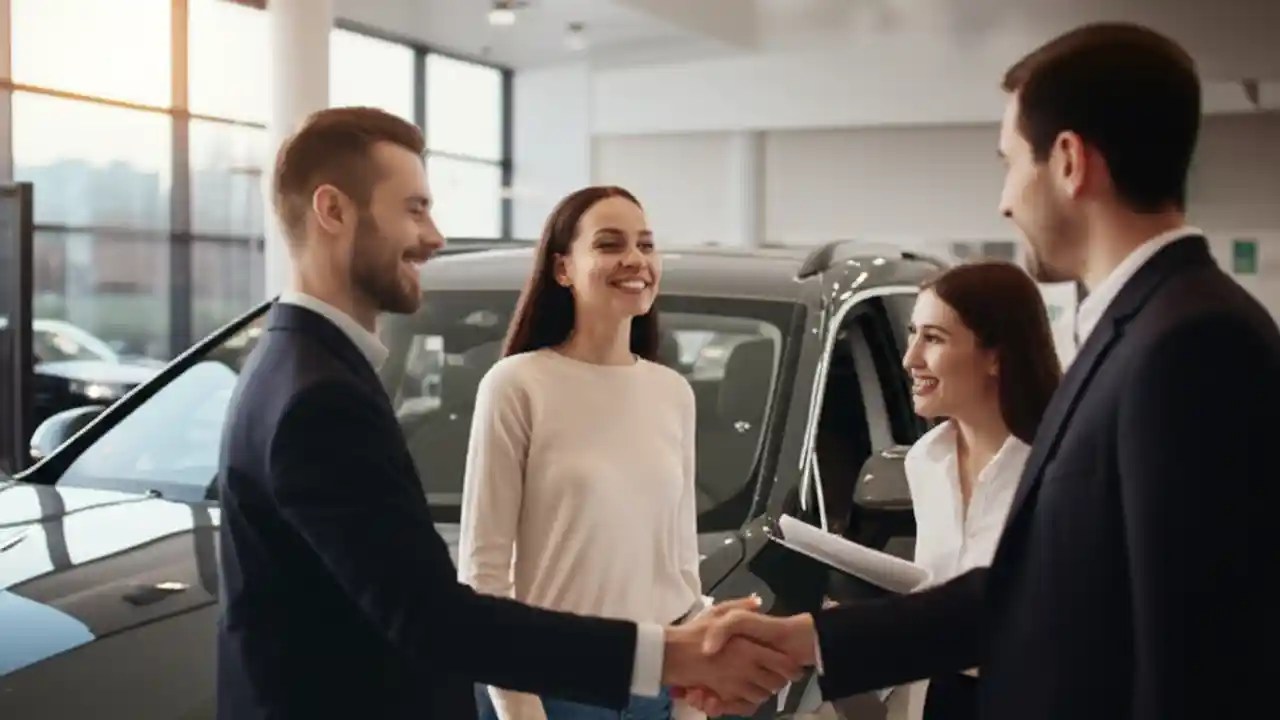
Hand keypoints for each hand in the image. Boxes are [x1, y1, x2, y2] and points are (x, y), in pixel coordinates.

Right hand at [661, 598, 803, 715]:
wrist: (667, 654)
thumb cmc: (692, 633)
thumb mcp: (717, 612)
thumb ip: (740, 607)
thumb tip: (757, 601)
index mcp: (748, 648)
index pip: (783, 663)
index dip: (789, 666)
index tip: (789, 663)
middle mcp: (746, 670)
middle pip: (777, 683)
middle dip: (778, 680)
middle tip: (774, 673)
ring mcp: (735, 686)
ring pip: (762, 696)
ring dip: (762, 691)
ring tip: (758, 681)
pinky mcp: (723, 698)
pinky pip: (746, 706)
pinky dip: (748, 702)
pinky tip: (743, 692)